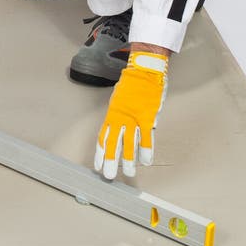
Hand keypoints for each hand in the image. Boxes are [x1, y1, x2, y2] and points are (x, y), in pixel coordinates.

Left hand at [94, 51, 168, 178]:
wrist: (144, 70)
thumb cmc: (132, 83)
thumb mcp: (119, 97)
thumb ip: (120, 114)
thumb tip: (125, 126)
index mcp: (112, 114)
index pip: (103, 137)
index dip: (100, 152)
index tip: (98, 165)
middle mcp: (120, 118)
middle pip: (113, 143)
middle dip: (110, 160)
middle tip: (108, 175)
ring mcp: (133, 118)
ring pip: (129, 143)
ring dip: (128, 160)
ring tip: (127, 173)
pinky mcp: (147, 117)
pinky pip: (146, 137)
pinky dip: (146, 150)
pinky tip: (146, 161)